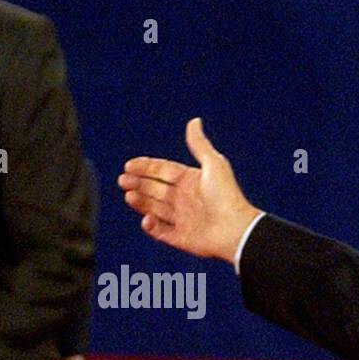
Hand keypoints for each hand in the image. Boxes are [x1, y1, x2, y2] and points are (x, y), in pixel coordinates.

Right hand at [118, 117, 261, 260]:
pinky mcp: (182, 238)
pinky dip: (152, 226)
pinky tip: (146, 218)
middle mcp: (185, 199)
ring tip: (129, 196)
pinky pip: (161, 232)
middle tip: (122, 180)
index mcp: (191, 181)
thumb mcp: (214, 164)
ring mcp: (183, 219)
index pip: (164, 171)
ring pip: (155, 209)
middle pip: (156, 189)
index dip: (146, 167)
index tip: (129, 165)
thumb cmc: (227, 196)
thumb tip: (194, 121)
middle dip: (138, 184)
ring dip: (141, 202)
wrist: (236, 229)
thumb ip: (200, 144)